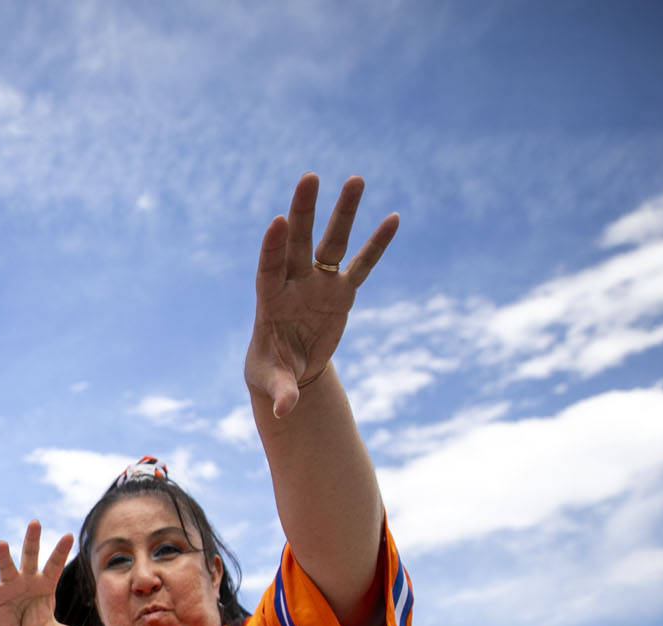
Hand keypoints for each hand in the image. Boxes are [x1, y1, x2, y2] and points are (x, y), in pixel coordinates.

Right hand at [0, 521, 84, 625]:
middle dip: (32, 540)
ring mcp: (11, 584)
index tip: (69, 535)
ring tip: (1, 543)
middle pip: (30, 556)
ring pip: (8, 567)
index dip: (61, 551)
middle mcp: (28, 578)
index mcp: (45, 583)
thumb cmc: (35, 625)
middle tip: (35, 522)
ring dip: (4, 556)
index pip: (55, 565)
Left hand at [245, 173, 398, 418]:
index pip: (269, 266)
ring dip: (343, 213)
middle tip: (309, 178)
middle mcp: (294, 283)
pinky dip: (376, 245)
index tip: (276, 221)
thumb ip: (280, 391)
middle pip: (297, 241)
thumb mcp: (273, 381)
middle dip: (302, 211)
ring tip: (356, 178)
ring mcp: (319, 284)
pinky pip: (362, 265)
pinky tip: (393, 219)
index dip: (272, 246)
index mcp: (269, 300)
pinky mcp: (341, 292)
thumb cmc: (272, 371)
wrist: (288, 370)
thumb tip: (283, 411)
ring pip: (331, 243)